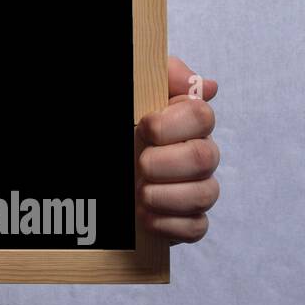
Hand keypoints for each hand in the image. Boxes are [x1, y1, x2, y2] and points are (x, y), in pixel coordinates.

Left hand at [135, 56, 219, 244]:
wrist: (98, 170)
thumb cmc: (121, 127)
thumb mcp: (132, 94)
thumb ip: (165, 77)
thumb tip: (205, 85)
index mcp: (184, 121)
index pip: (202, 117)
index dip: (174, 124)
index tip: (145, 126)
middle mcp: (197, 154)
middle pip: (205, 158)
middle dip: (166, 162)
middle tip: (139, 163)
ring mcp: (194, 188)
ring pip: (206, 194)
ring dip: (168, 195)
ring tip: (140, 193)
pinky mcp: (187, 220)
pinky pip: (198, 227)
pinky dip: (170, 224)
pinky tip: (145, 217)